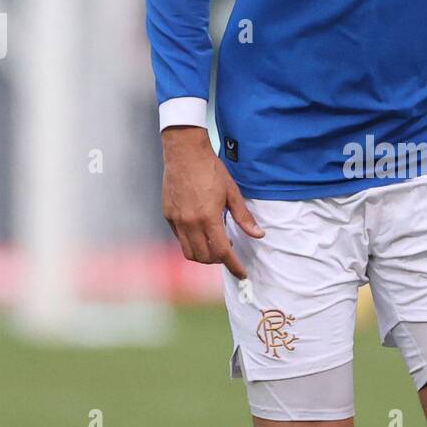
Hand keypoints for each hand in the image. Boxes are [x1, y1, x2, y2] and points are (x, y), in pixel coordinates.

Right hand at [160, 126, 263, 278]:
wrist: (185, 153)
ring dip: (203, 255)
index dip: (233, 266)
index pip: (222, 252)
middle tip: (228, 251)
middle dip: (218, 261)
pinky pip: (180, 239)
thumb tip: (258, 235)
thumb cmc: (211, 170)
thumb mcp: (232, 192)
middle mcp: (190, 223)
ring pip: (189, 252)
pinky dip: (192, 242)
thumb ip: (244, 217)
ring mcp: (177, 220)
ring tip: (214, 244)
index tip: (241, 273)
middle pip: (204, 257)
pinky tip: (201, 232)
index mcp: (209, 217)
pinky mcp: (168, 216)